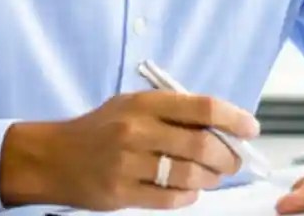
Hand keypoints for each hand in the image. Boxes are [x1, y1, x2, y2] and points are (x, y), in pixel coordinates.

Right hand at [0, 90, 259, 210]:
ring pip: (189, 175)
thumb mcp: (134, 105)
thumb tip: (224, 127)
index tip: (251, 129)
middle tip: (234, 161)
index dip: (234, 119)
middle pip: (202, 144)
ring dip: (211, 178)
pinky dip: (188, 197)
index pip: (203, 107)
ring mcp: (127, 163)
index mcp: (145, 103)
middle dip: (228, 156)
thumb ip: (175, 112)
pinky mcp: (119, 192)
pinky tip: (189, 191)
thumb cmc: (102, 128)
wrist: (52, 156)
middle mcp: (136, 130)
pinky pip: (169, 199)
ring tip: (212, 176)